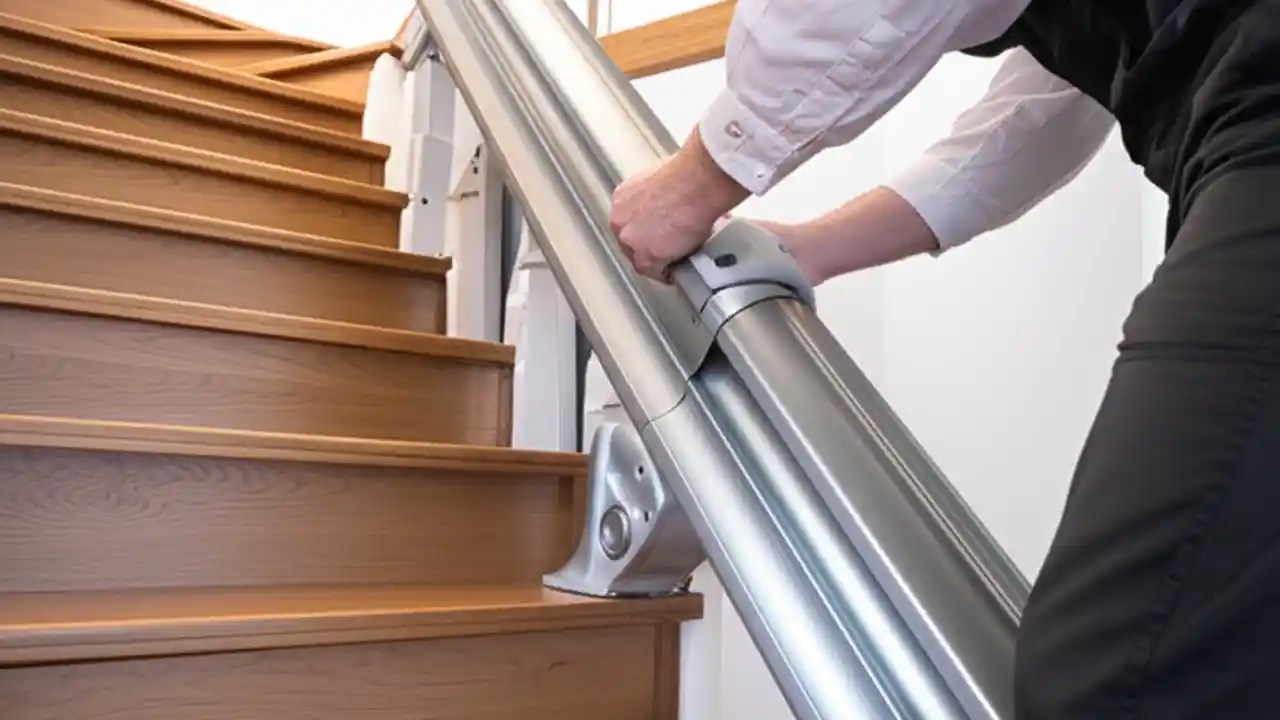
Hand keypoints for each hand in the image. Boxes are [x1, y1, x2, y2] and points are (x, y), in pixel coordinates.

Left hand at [610, 129, 748, 280]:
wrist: (697, 182)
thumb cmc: (689, 175)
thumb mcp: (662, 181)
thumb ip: (658, 198)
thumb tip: (672, 205)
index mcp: (623, 198)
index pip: (629, 223)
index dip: (646, 232)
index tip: (658, 235)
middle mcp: (621, 220)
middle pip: (632, 244)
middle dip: (651, 247)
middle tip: (671, 248)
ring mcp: (631, 240)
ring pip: (641, 260)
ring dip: (660, 261)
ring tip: (679, 259)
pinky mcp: (647, 257)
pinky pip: (657, 273)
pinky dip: (670, 273)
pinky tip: (681, 270)